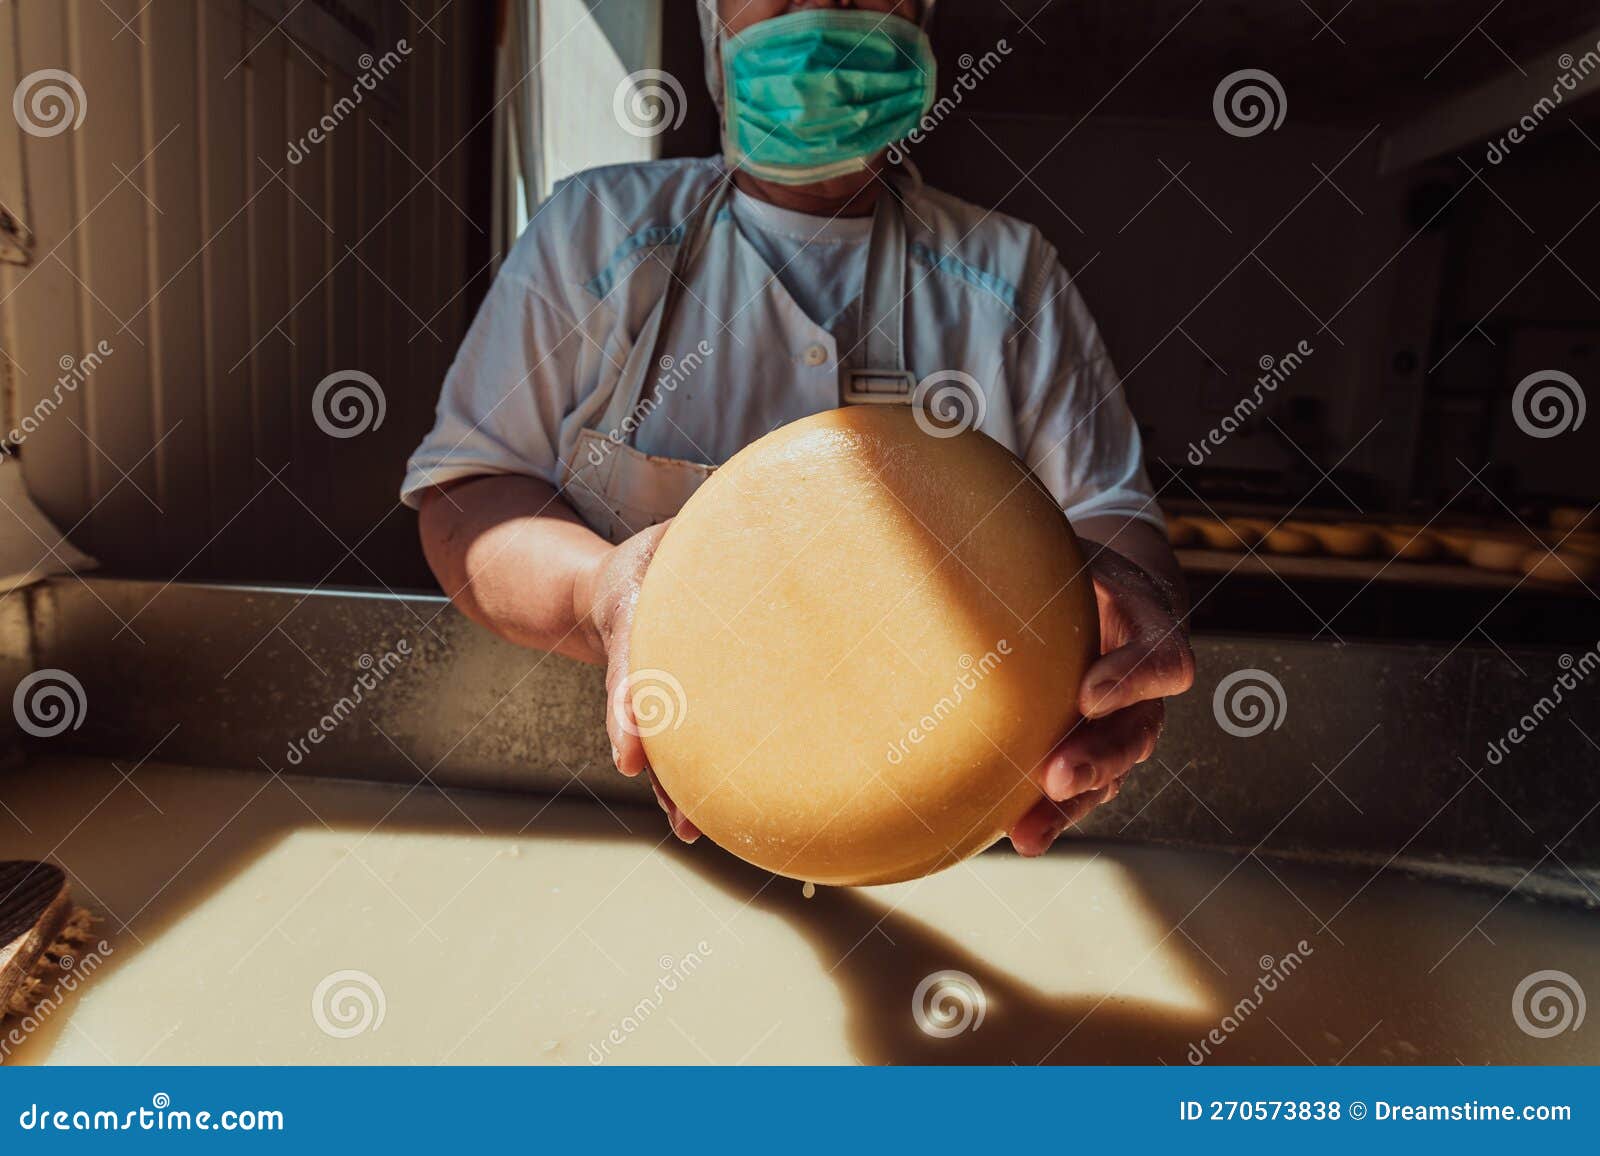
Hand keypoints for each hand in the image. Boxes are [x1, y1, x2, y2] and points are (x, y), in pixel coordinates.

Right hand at [578, 522, 700, 842]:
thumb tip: (767, 497)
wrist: (611, 588)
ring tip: (692, 828)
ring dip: (673, 787)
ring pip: (658, 745)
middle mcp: (633, 660)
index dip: (628, 704)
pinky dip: (687, 786)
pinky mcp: (666, 710)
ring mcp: (645, 692)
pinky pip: (677, 749)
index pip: (630, 659)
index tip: (630, 748)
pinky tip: (706, 823)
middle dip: (651, 755)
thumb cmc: (652, 555)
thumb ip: (702, 525)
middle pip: (639, 716)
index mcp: (630, 611)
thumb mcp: (667, 531)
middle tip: (661, 791)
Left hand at [1010, 544, 1193, 855]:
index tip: (1088, 694)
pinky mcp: (1094, 746)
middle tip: (1056, 775)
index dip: (1132, 679)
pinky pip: (1085, 788)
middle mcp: (1144, 685)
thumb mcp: (1068, 547)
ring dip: (1072, 802)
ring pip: (1112, 771)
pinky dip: (1053, 815)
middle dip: (1096, 757)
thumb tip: (956, 537)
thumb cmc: (1076, 563)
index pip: (1162, 658)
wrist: (1096, 587)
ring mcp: (1123, 723)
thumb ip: (1038, 551)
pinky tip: (1020, 837)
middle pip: (1138, 731)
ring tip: (1030, 831)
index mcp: (1151, 626)